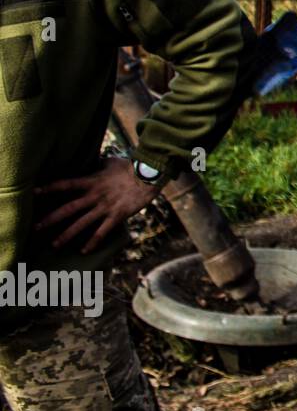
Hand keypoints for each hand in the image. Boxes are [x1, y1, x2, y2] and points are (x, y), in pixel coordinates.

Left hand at [34, 157, 159, 253]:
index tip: (33, 193)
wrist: (149, 175)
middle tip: (35, 228)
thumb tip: (97, 160)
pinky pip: (102, 231)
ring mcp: (105, 207)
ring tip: (54, 244)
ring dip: (67, 235)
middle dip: (51, 219)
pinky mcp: (117, 215)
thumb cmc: (131, 167)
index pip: (65, 185)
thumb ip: (101, 164)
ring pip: (82, 223)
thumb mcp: (112, 162)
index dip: (49, 188)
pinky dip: (93, 242)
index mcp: (92, 181)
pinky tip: (84, 250)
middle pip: (68, 209)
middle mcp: (95, 196)